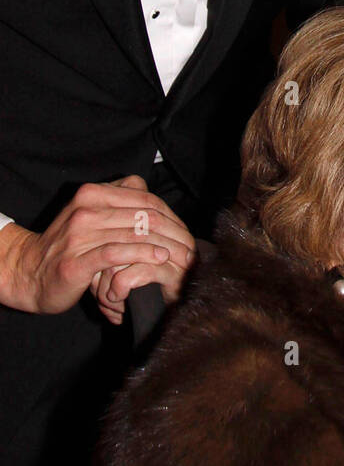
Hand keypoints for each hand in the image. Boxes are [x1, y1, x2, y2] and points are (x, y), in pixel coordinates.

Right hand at [0, 176, 194, 318]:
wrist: (29, 272)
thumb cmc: (69, 246)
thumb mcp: (91, 215)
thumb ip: (119, 204)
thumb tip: (157, 205)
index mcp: (93, 193)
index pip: (145, 198)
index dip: (171, 216)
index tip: (186, 233)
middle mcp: (86, 208)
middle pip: (145, 215)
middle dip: (174, 233)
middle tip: (191, 249)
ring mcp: (80, 233)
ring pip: (135, 233)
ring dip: (166, 246)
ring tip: (183, 258)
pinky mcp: (77, 259)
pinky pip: (118, 252)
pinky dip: (143, 254)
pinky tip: (160, 258)